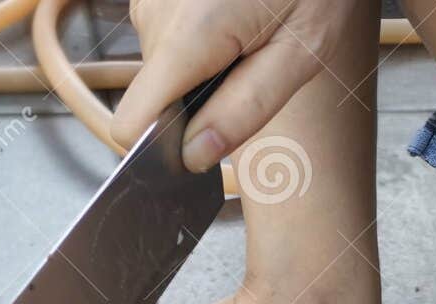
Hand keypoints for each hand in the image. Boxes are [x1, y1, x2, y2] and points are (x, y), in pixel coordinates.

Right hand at [113, 0, 362, 170]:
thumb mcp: (304, 50)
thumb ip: (246, 109)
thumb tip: (193, 157)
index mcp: (190, 35)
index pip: (131, 123)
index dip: (159, 144)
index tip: (196, 139)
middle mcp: (157, 12)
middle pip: (151, 96)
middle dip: (194, 95)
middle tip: (245, 63)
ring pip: (158, 67)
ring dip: (196, 65)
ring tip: (242, 31)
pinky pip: (163, 37)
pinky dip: (193, 39)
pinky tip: (227, 15)